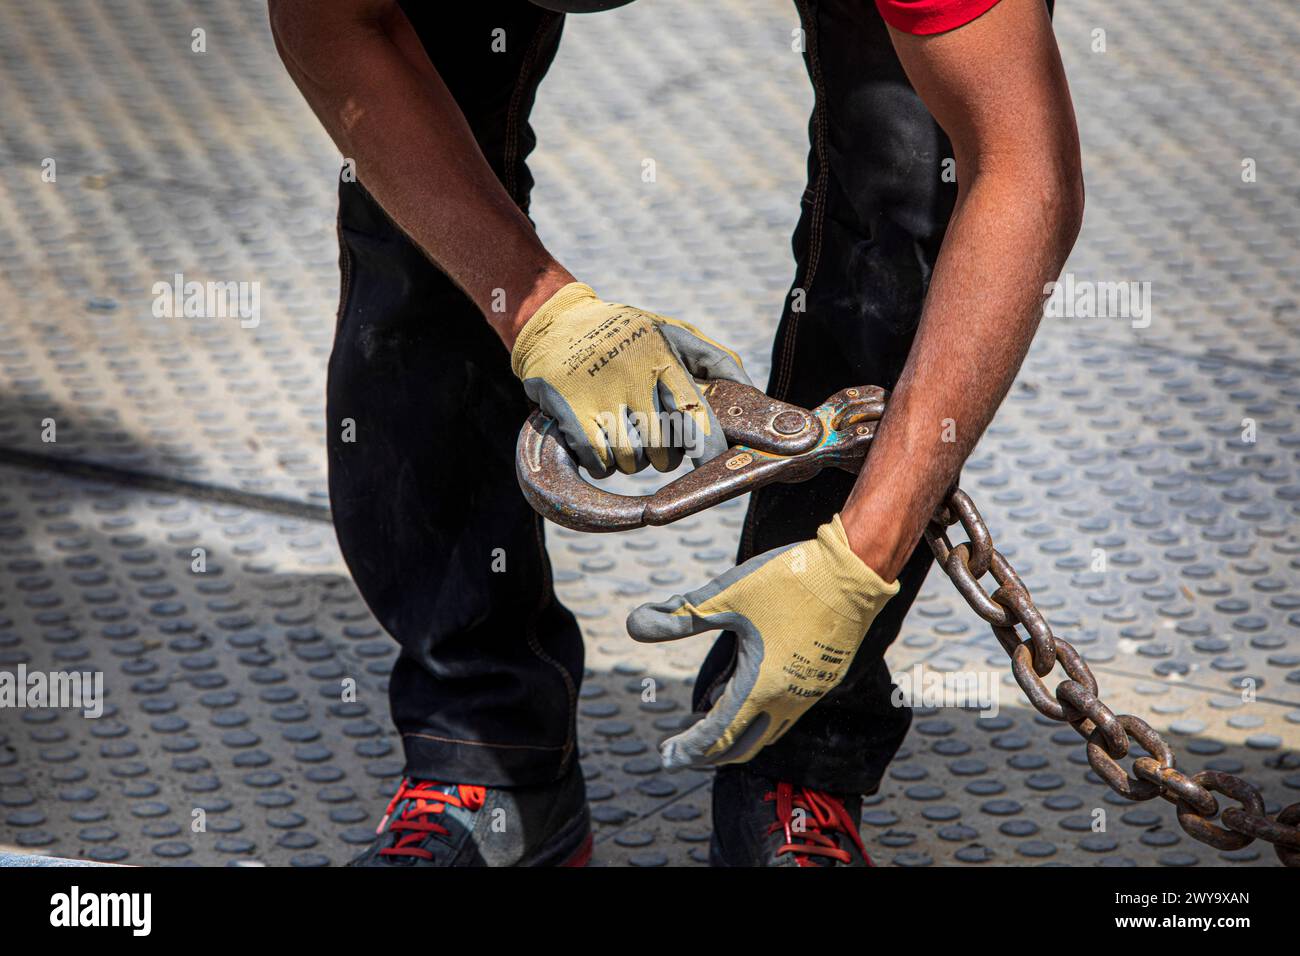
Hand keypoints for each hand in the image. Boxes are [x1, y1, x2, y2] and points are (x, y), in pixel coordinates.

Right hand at [510, 282, 749, 476]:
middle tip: (655, 440)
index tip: (709, 463)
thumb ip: (716, 360)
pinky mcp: (568, 410)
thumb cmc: (629, 334)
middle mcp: (632, 376)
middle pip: (664, 453)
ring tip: (624, 434)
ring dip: (630, 460)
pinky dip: (601, 462)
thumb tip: (751, 395)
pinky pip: (598, 463)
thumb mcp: (674, 332)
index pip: (696, 418)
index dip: (707, 451)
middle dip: (664, 457)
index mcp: (664, 357)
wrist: (556, 322)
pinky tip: (599, 440)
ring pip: (630, 463)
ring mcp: (598, 395)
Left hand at [626, 515, 897, 768]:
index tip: (666, 755)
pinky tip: (746, 690)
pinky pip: (786, 711)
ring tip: (709, 721)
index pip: (716, 734)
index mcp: (760, 686)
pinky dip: (760, 714)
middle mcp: (787, 700)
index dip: (688, 748)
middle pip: (744, 746)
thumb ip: (679, 616)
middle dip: (711, 753)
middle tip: (683, 753)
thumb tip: (633, 624)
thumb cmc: (790, 582)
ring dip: (737, 735)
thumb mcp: (726, 596)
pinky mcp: (823, 677)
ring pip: (768, 731)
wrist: (853, 571)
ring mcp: (810, 692)